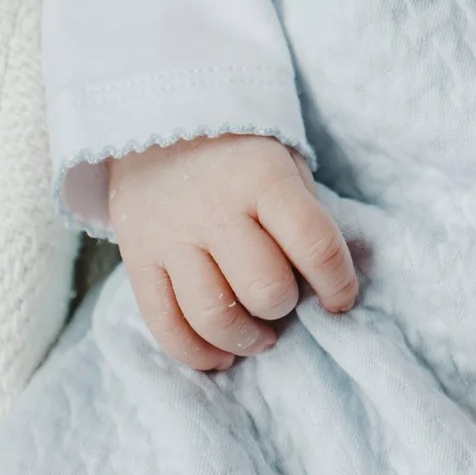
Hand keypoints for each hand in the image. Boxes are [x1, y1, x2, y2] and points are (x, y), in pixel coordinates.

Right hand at [107, 134, 359, 371]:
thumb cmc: (238, 155)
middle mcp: (212, 207)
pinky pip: (165, 325)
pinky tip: (220, 354)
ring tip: (258, 336)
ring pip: (213, 316)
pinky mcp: (136, 258)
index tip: (339, 300)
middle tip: (283, 302)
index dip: (337, 284)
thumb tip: (329, 288)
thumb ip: (305, 219)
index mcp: (261, 177)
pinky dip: (198, 354)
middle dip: (283, 307)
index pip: (314, 245)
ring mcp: (169, 235)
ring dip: (246, 340)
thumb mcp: (283, 164)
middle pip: (263, 289)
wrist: (155, 120)